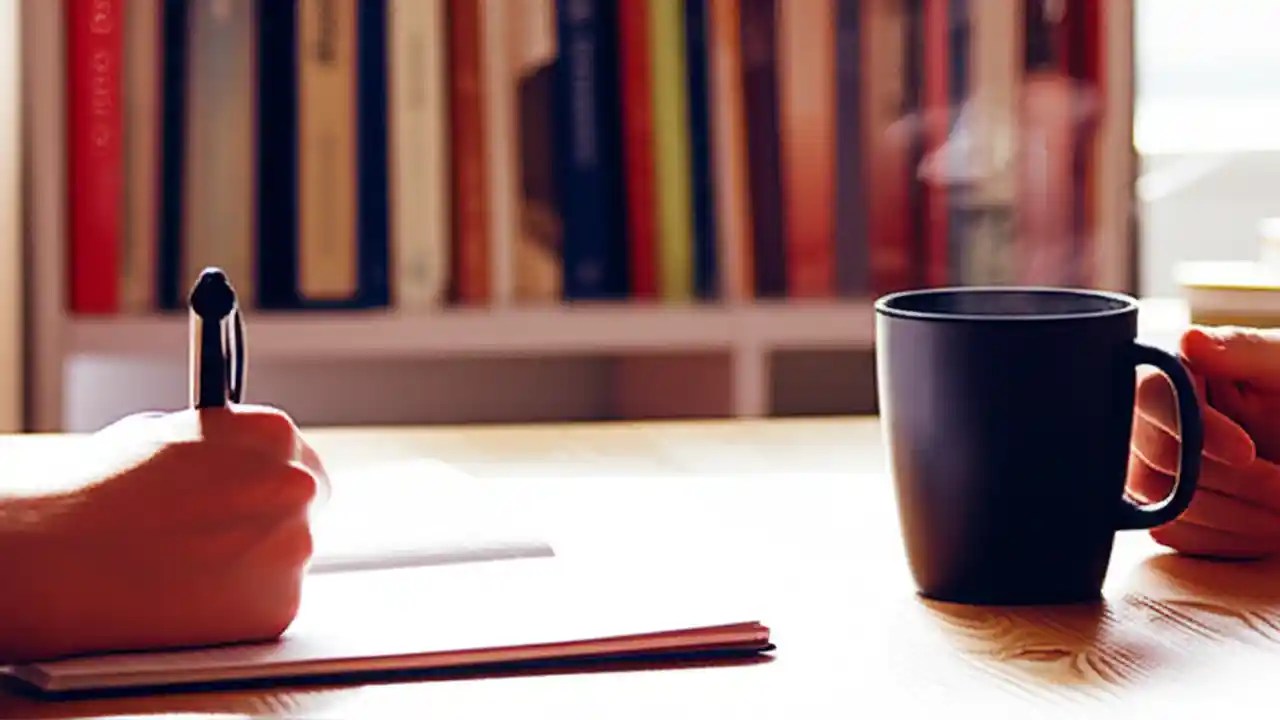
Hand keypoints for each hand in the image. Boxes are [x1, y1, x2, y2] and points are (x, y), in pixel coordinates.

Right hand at [0, 405, 326, 661]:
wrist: (64, 558)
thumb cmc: (100, 492)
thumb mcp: (166, 434)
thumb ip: (217, 448)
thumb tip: (232, 462)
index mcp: (274, 433)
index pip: (297, 459)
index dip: (268, 481)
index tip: (252, 495)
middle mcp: (298, 486)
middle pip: (306, 508)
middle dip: (271, 521)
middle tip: (225, 539)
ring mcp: (295, 548)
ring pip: (287, 560)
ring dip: (253, 566)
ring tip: (188, 570)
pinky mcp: (279, 606)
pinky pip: (268, 606)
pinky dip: (238, 608)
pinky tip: (192, 599)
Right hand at [1127, 326, 1279, 558]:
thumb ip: (1245, 350)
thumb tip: (1189, 340)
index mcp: (1183, 369)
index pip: (1152, 396)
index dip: (1197, 429)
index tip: (1246, 453)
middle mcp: (1156, 416)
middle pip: (1158, 455)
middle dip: (1234, 480)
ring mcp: (1154, 465)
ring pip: (1165, 501)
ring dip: (1238, 516)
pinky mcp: (1166, 508)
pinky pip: (1174, 532)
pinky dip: (1227, 537)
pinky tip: (1267, 526)